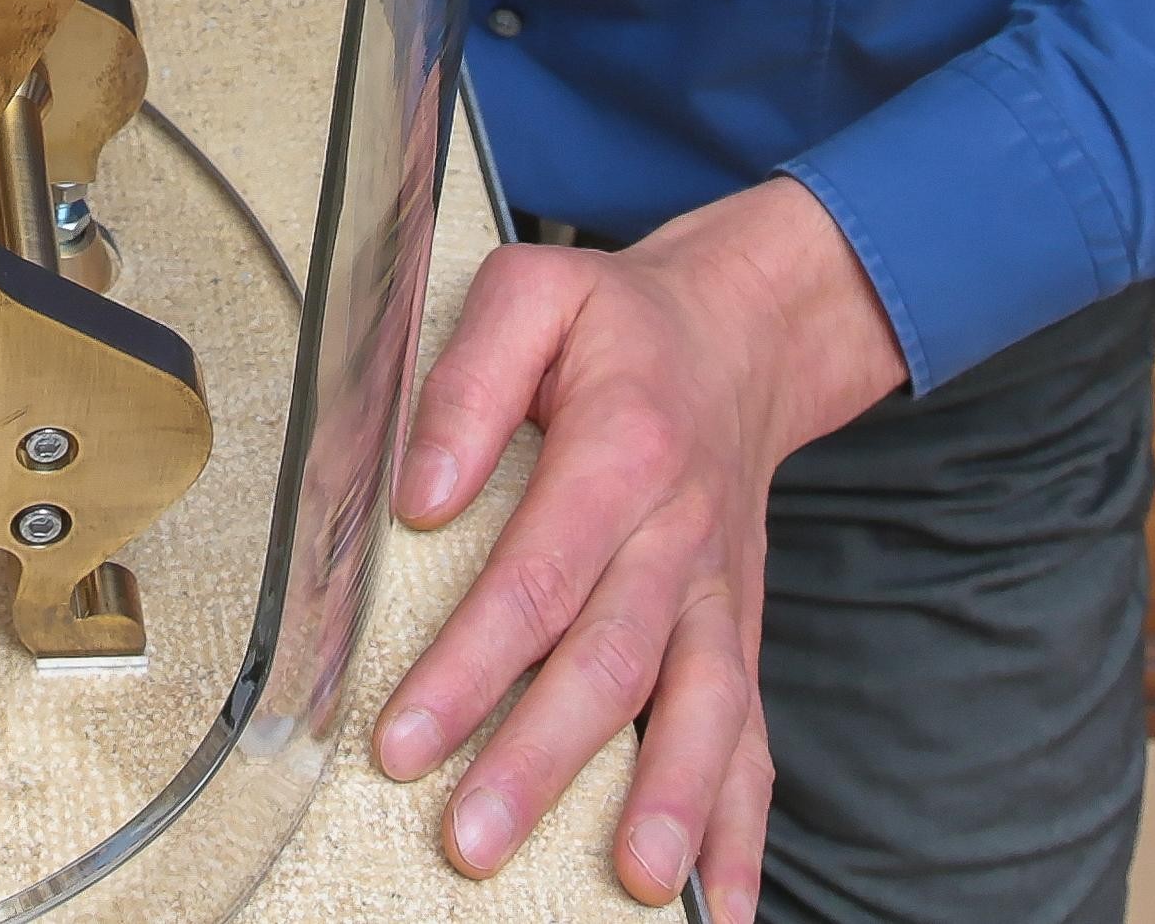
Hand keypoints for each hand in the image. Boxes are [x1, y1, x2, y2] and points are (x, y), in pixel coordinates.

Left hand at [373, 177, 906, 905]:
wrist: (743, 332)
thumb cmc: (621, 325)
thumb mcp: (534, 292)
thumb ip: (467, 380)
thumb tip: (419, 493)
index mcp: (622, 451)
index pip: (538, 575)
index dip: (470, 664)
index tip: (403, 738)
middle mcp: (681, 536)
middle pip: (612, 662)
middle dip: (543, 760)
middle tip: (472, 839)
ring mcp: (719, 595)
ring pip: (700, 709)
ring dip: (668, 803)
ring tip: (635, 886)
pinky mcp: (737, 634)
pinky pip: (751, 737)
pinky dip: (743, 825)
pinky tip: (726, 904)